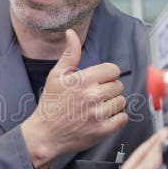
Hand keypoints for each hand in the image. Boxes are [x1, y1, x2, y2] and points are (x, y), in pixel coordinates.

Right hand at [20, 29, 127, 168]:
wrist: (44, 135)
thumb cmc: (50, 105)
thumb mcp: (56, 76)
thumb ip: (69, 55)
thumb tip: (71, 33)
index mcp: (83, 80)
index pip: (113, 70)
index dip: (107, 74)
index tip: (99, 80)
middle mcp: (92, 96)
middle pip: (118, 85)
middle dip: (109, 89)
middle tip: (96, 95)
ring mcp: (98, 114)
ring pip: (122, 101)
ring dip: (113, 103)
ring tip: (98, 107)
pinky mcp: (102, 130)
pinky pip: (122, 118)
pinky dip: (116, 118)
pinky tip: (103, 117)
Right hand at [68, 128, 167, 168]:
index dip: (144, 160)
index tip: (154, 153)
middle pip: (137, 160)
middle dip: (149, 146)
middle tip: (161, 135)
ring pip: (143, 160)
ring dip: (155, 146)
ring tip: (164, 135)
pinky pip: (147, 167)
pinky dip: (156, 155)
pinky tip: (163, 146)